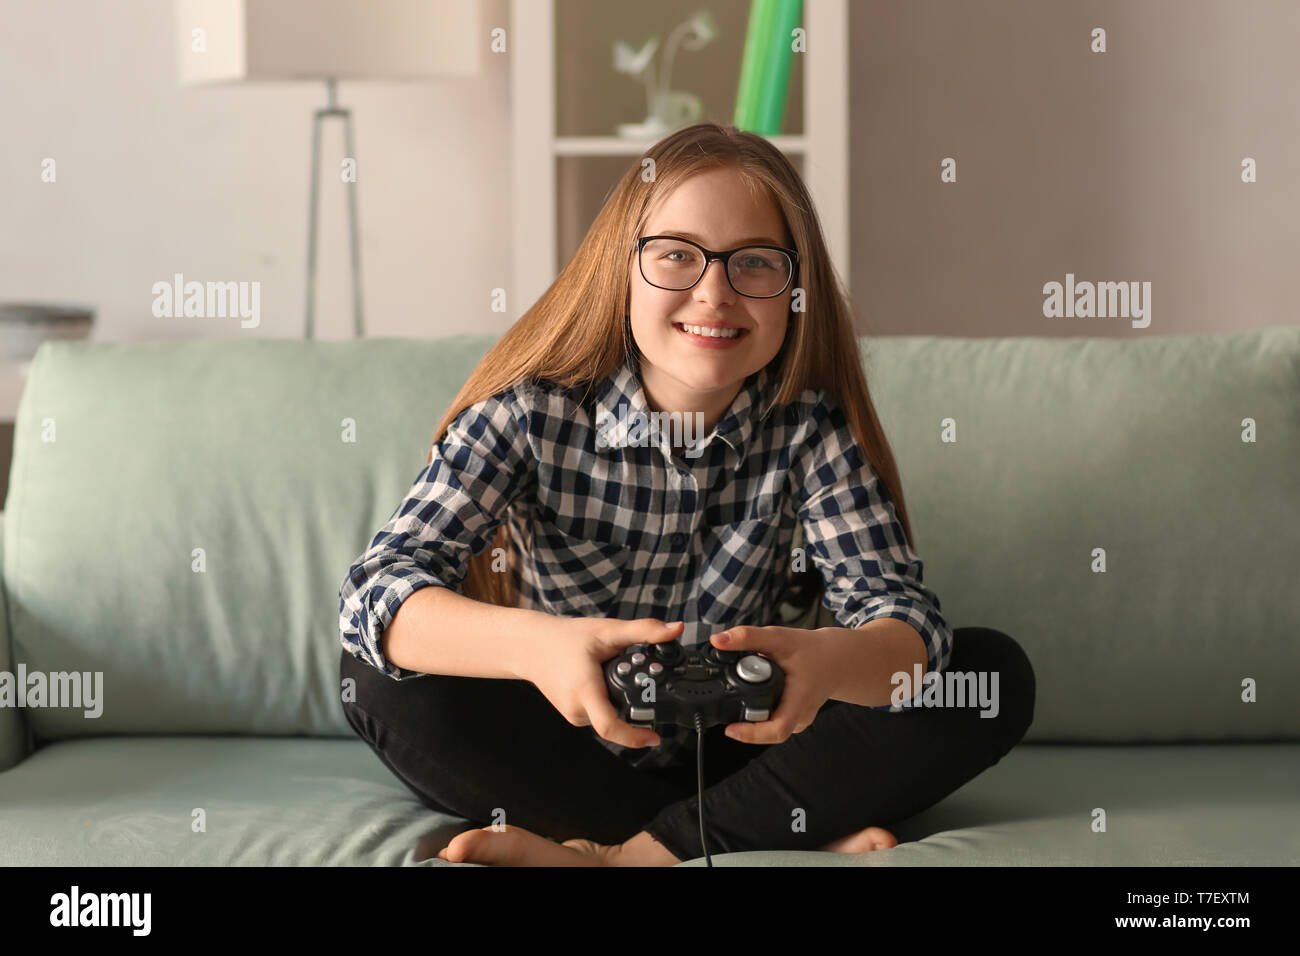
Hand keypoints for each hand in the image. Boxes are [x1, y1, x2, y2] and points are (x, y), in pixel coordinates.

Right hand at [519, 616, 683, 750]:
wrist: (530, 646)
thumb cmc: (565, 638)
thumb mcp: (607, 631)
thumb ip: (644, 630)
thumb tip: (675, 629)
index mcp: (585, 690)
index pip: (610, 727)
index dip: (635, 737)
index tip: (655, 738)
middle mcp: (577, 708)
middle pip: (617, 720)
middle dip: (634, 706)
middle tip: (640, 681)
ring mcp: (573, 715)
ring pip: (608, 717)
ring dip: (620, 702)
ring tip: (617, 675)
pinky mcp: (572, 714)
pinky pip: (599, 714)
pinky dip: (608, 701)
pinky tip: (604, 681)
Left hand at [709, 625, 841, 744]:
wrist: (837, 658)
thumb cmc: (813, 650)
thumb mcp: (779, 638)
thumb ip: (748, 638)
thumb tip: (719, 641)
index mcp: (800, 699)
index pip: (778, 729)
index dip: (752, 735)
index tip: (731, 730)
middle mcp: (801, 715)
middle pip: (770, 732)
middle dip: (746, 724)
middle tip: (728, 713)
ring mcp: (800, 719)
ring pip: (772, 727)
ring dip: (754, 718)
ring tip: (740, 702)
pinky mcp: (796, 717)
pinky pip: (776, 721)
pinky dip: (762, 713)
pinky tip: (752, 702)